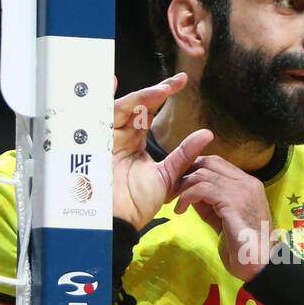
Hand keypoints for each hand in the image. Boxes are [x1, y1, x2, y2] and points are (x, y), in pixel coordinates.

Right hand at [112, 73, 212, 229]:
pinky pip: (102, 119)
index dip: (160, 95)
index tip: (182, 83)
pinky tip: (115, 86)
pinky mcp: (97, 144)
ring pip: (120, 108)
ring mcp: (106, 139)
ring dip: (140, 97)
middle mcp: (119, 137)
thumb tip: (206, 134)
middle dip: (154, 91)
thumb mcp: (168, 175)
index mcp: (133, 143)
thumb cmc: (139, 202)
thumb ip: (184, 154)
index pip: (146, 112)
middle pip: (133, 106)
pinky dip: (110, 103)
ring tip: (162, 91)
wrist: (121, 222)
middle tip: (177, 82)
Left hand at [173, 155, 276, 282]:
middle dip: (187, 173)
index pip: (218, 163)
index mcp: (248, 185)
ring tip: (176, 202)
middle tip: (174, 190)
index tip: (181, 184)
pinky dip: (186, 197)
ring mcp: (242, 190)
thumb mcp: (224, 220)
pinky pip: (202, 189)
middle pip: (210, 162)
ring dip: (184, 186)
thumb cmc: (244, 248)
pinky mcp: (233, 201)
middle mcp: (247, 182)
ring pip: (204, 173)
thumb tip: (190, 193)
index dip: (196, 169)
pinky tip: (180, 210)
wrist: (261, 265)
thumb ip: (211, 204)